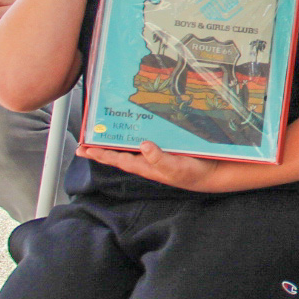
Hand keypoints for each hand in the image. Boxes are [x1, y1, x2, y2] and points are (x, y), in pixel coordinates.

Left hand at [77, 139, 220, 191]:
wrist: (214, 172)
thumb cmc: (193, 173)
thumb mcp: (175, 168)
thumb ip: (159, 159)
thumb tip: (143, 145)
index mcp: (145, 165)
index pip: (118, 158)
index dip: (100, 154)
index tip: (84, 149)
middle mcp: (147, 158)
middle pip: (120, 152)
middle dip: (102, 147)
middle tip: (85, 140)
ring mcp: (157, 152)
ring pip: (132, 144)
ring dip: (118, 138)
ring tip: (104, 131)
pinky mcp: (167, 146)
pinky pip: (148, 137)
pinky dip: (139, 131)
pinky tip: (136, 125)